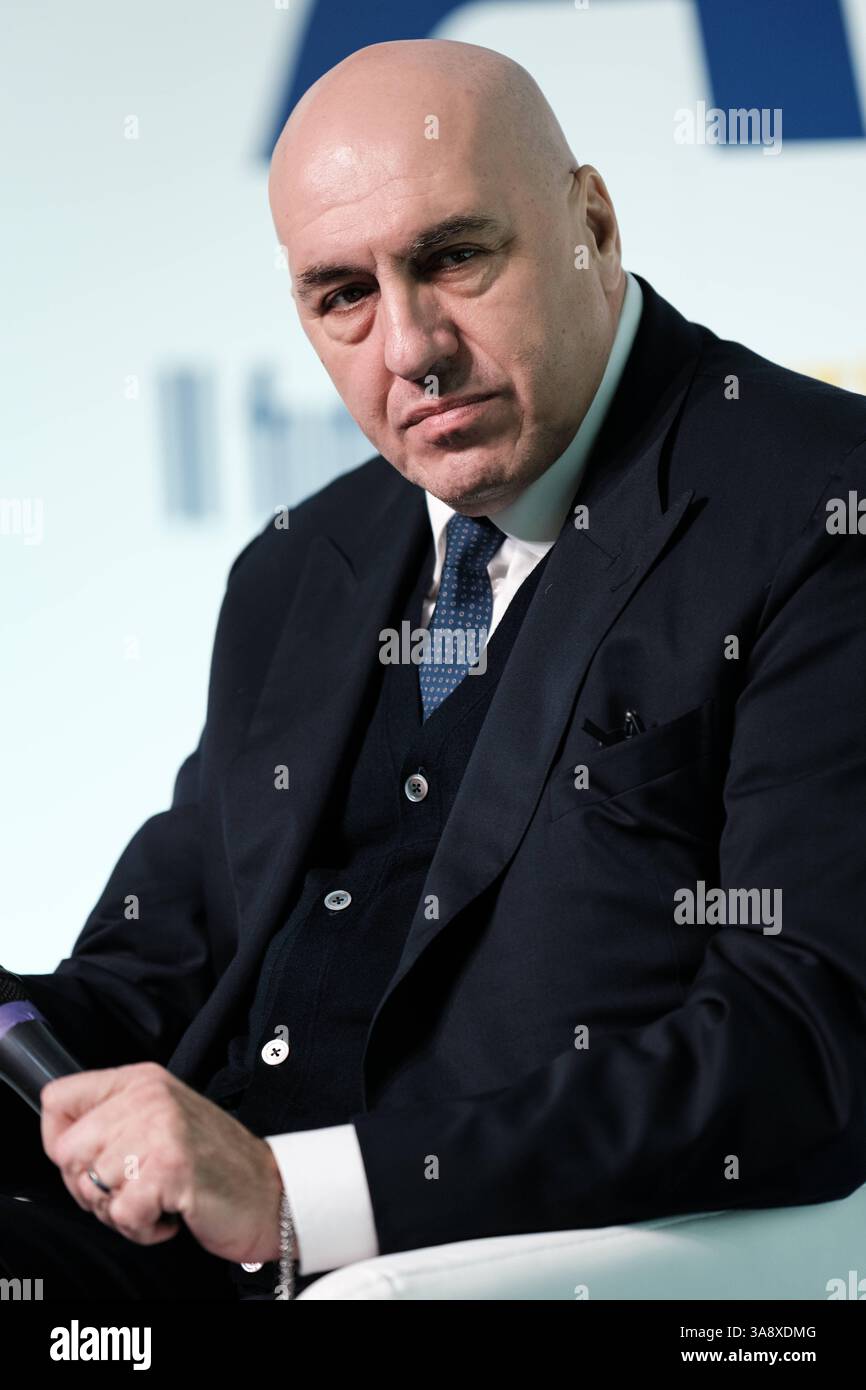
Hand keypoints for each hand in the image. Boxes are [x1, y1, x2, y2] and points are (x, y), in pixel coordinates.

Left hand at [40, 1062, 284, 1263]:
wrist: (273, 1193)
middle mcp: (149, 1098)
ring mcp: (162, 1130)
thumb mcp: (160, 1122)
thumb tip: (60, 1143)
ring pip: (91, 1187)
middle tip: (133, 1188)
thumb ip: (115, 1121)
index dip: (59, 1140)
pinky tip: (170, 1213)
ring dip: (120, 1211)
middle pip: (67, 1152)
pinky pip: (121, 1214)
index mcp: (142, 1081)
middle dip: (90, 1187)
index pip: (58, 1098)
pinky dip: (142, 1229)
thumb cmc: (214, 1165)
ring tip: (158, 1199)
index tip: (90, 1159)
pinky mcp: (171, 1169)